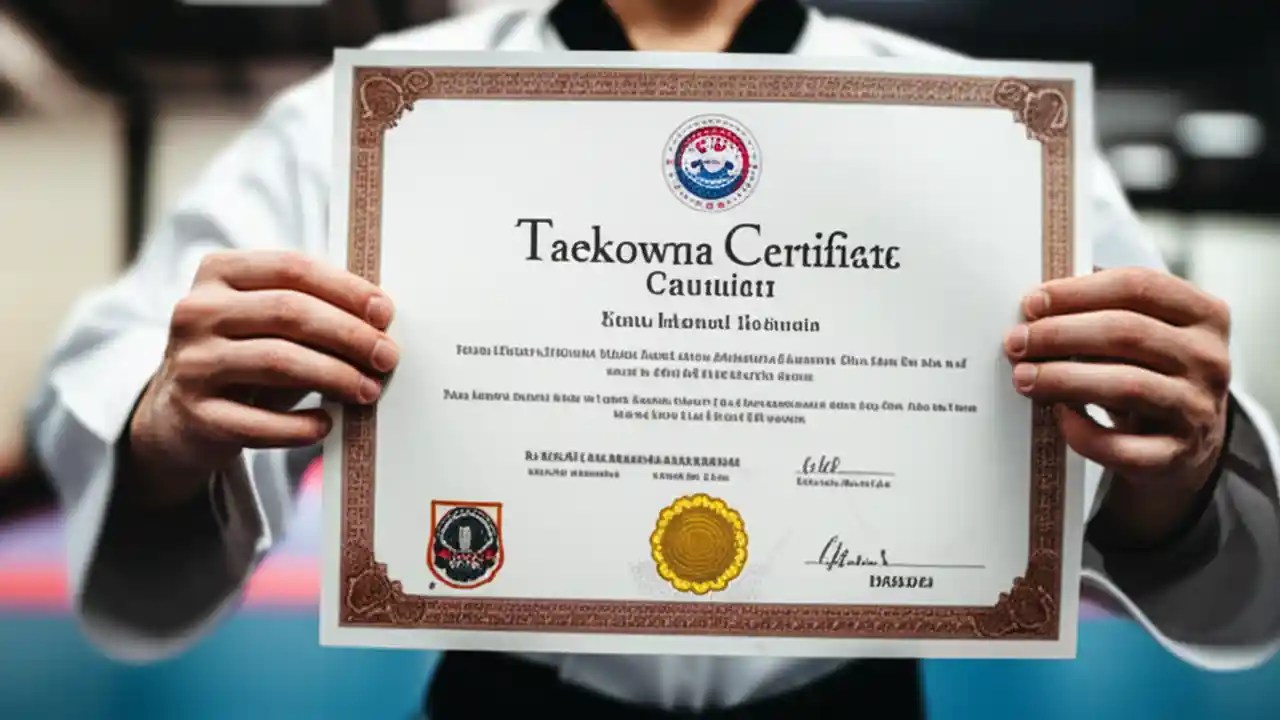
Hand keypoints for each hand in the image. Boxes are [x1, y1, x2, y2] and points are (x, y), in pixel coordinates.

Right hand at [126, 250, 399, 507]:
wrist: (178, 413)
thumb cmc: (244, 355)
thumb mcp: (266, 320)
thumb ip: (310, 307)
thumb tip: (381, 319)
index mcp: (218, 272)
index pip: (292, 268)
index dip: (345, 288)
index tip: (384, 312)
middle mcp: (198, 312)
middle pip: (289, 312)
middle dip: (349, 334)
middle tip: (386, 356)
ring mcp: (191, 363)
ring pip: (278, 361)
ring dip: (335, 376)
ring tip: (368, 390)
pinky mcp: (195, 414)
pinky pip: (258, 422)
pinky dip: (299, 425)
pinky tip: (324, 424)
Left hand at [1003, 267, 1232, 546]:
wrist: (1189, 441)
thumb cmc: (1151, 371)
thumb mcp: (1147, 333)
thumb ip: (1104, 312)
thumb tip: (1036, 307)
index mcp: (1204, 315)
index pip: (1139, 287)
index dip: (1078, 292)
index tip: (1030, 303)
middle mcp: (1208, 359)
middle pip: (1127, 333)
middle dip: (1060, 335)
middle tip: (1016, 342)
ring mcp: (1197, 409)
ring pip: (1125, 386)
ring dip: (1063, 379)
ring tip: (1023, 377)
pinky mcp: (1177, 455)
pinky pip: (1121, 446)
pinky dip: (1083, 432)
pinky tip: (1059, 417)